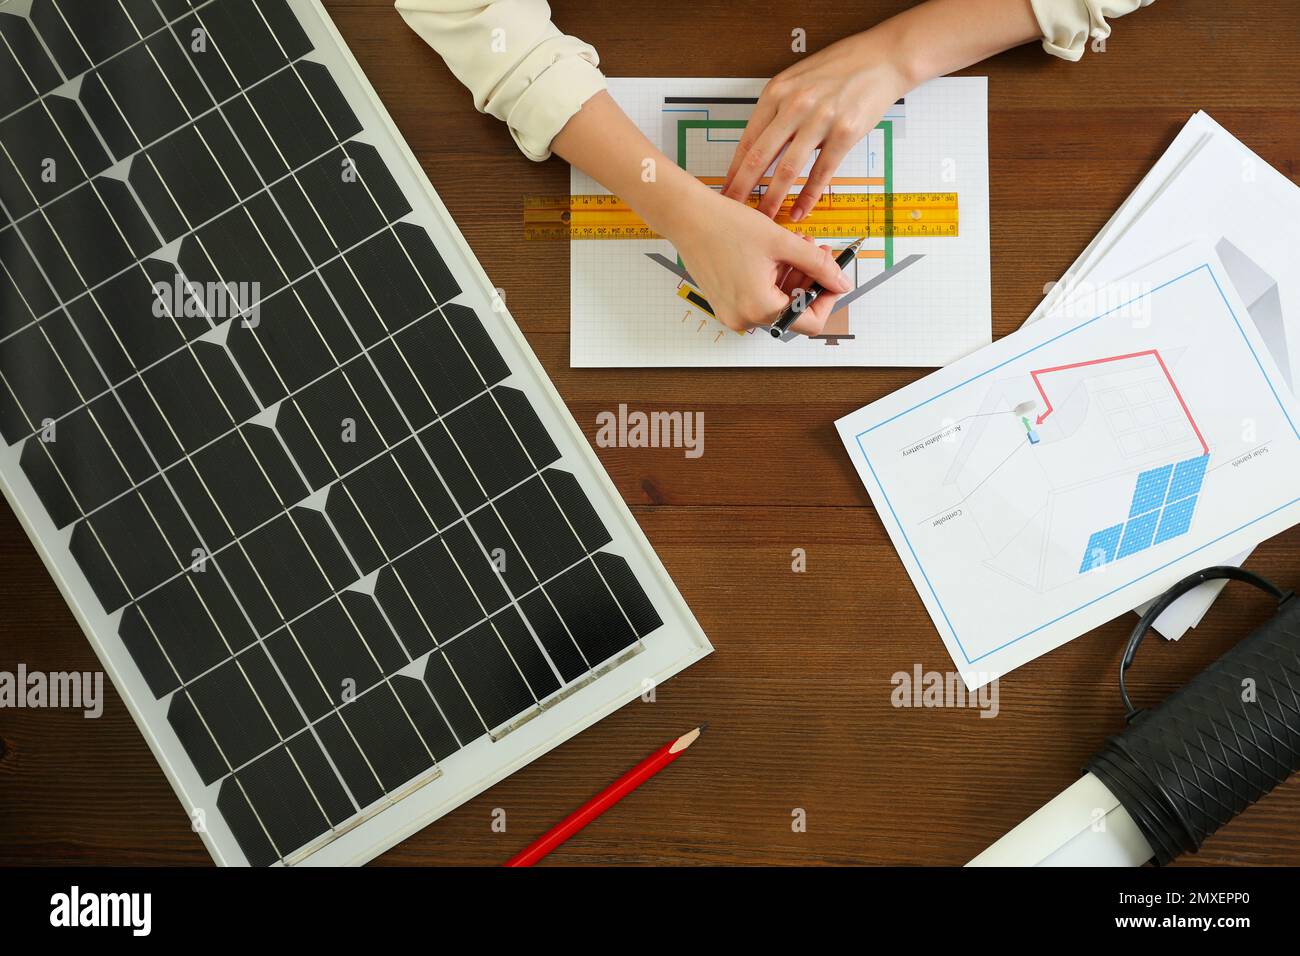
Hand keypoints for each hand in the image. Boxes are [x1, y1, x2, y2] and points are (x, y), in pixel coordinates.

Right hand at [670, 191, 850, 335]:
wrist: (687, 218)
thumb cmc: (727, 226)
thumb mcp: (783, 242)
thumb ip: (818, 265)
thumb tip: (841, 283)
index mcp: (760, 307)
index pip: (810, 322)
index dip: (827, 298)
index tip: (832, 276)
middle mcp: (744, 318)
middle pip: (794, 311)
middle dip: (809, 282)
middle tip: (816, 251)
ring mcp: (732, 313)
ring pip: (777, 303)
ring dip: (792, 278)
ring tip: (795, 247)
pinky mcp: (725, 304)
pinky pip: (759, 299)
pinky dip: (773, 280)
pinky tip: (774, 256)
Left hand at [722, 30, 908, 220]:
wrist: (882, 58)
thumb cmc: (839, 68)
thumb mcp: (797, 80)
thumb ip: (777, 110)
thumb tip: (759, 146)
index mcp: (777, 92)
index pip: (747, 140)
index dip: (733, 170)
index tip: (725, 190)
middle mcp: (794, 105)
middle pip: (759, 158)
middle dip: (742, 190)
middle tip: (733, 211)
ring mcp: (819, 120)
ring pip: (787, 170)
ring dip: (773, 199)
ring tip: (764, 218)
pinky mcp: (844, 134)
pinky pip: (821, 173)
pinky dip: (808, 197)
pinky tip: (800, 211)